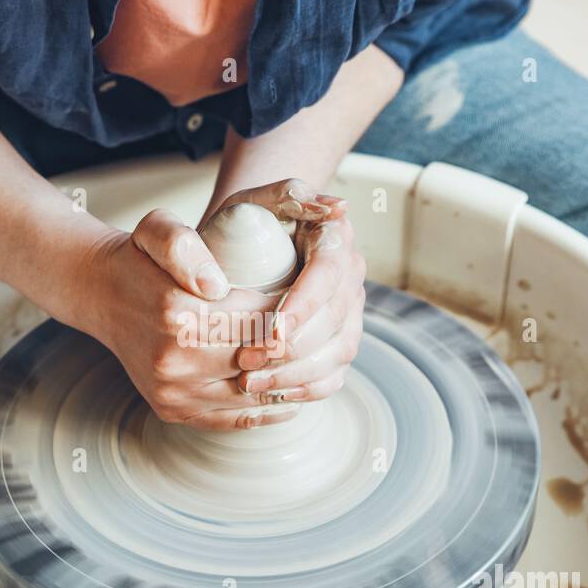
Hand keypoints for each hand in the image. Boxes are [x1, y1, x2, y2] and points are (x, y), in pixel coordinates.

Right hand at [64, 210, 303, 429]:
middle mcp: (174, 362)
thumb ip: (184, 246)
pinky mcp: (175, 412)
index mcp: (178, 314)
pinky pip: (238, 419)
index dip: (295, 308)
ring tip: (311, 354)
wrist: (103, 296)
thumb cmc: (140, 260)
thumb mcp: (157, 229)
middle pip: (265, 359)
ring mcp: (174, 393)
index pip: (264, 318)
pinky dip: (271, 405)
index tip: (310, 295)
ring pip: (257, 393)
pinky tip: (289, 386)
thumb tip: (215, 285)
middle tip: (317, 326)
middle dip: (298, 342)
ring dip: (291, 377)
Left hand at [208, 178, 365, 404]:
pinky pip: (334, 375)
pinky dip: (306, 390)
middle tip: (248, 360)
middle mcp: (349, 277)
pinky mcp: (336, 344)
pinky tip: (273, 395)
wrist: (239, 248)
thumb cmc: (242, 224)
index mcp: (334, 240)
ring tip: (251, 381)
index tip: (272, 330)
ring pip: (339, 352)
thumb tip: (337, 208)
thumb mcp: (254, 199)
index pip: (329, 275)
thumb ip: (288, 192)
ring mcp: (347, 314)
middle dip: (293, 346)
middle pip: (336, 319)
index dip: (304, 305)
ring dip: (296, 373)